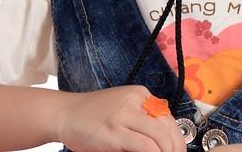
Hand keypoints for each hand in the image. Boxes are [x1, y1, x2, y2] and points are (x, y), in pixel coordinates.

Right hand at [53, 85, 185, 151]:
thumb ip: (141, 120)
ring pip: (160, 136)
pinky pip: (144, 146)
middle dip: (176, 148)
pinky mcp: (113, 132)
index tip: (178, 151)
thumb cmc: (91, 115)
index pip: (168, 118)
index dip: (177, 139)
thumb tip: (164, 143)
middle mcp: (134, 101)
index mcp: (139, 94)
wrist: (63, 113)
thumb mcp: (122, 109)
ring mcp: (123, 115)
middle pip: (168, 127)